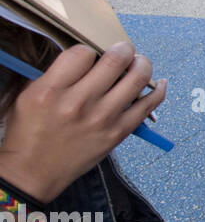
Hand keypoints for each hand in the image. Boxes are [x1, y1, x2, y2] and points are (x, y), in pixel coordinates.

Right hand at [0, 43, 166, 203]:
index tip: (90, 56)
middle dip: (123, 49)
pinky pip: (148, 105)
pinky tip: (159, 83)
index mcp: (51, 91)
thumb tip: (87, 56)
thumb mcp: (29, 95)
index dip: (89, 50)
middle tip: (122, 50)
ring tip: (138, 62)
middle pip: (116, 60)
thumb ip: (56, 73)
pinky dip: (158, 90)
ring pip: (138, 77)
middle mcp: (78, 103)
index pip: (82, 53)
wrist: (32, 172)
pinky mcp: (118, 133)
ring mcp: (102, 119)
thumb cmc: (29, 132)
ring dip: (142, 64)